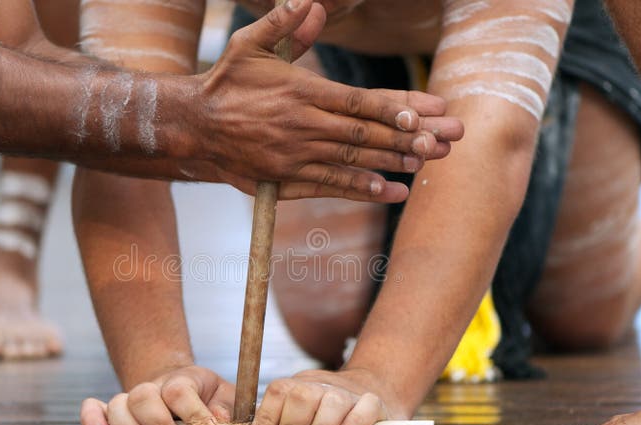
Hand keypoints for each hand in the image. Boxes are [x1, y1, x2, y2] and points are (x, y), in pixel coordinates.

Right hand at [80, 366, 234, 424]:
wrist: (183, 386)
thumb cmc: (207, 396)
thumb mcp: (224, 395)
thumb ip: (225, 405)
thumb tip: (219, 422)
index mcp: (182, 379)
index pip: (178, 391)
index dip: (192, 413)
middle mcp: (152, 387)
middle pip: (143, 397)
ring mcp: (131, 399)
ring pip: (118, 405)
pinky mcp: (114, 413)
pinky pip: (92, 408)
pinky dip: (92, 421)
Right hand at [193, 0, 462, 199]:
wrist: (193, 125)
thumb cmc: (225, 82)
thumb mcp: (249, 44)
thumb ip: (285, 25)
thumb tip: (312, 3)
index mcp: (300, 91)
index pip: (359, 101)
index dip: (397, 106)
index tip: (430, 111)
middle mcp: (302, 125)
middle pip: (365, 134)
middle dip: (410, 137)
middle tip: (447, 142)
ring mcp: (295, 155)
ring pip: (353, 162)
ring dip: (393, 162)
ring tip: (428, 164)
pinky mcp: (284, 178)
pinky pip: (328, 186)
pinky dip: (361, 189)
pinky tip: (390, 190)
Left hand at [252, 368, 399, 424]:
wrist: (368, 387)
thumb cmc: (325, 408)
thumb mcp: (299, 408)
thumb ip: (280, 420)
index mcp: (300, 385)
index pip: (279, 391)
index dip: (268, 416)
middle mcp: (323, 384)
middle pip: (303, 395)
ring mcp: (348, 392)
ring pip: (333, 401)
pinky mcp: (373, 402)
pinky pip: (365, 408)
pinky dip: (354, 423)